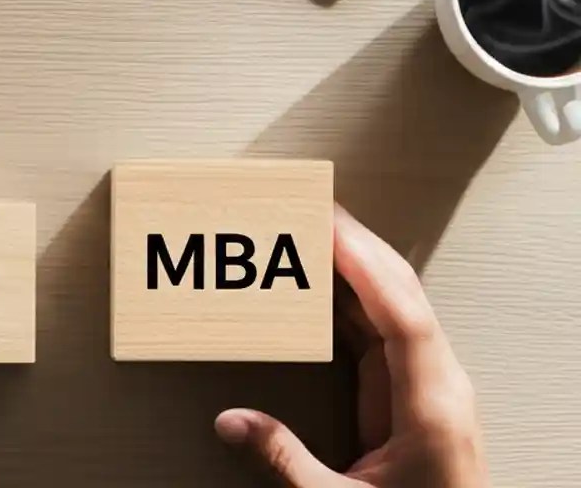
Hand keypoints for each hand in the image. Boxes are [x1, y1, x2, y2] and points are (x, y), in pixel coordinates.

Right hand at [214, 206, 487, 486]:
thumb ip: (285, 461)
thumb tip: (231, 421)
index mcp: (431, 409)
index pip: (405, 317)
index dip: (368, 268)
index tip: (333, 230)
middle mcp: (439, 387)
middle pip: (404, 296)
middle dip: (360, 246)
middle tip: (315, 208)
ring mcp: (429, 387)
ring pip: (396, 306)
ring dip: (358, 265)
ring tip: (314, 230)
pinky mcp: (414, 394)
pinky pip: (386, 329)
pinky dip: (355, 296)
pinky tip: (325, 280)